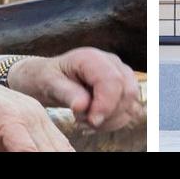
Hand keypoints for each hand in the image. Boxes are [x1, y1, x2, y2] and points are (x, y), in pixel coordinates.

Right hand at [0, 56, 73, 151]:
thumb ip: (15, 148)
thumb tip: (29, 154)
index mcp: (37, 118)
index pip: (61, 148)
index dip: (65, 158)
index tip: (71, 166)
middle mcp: (36, 115)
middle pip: (59, 149)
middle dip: (61, 160)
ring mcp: (23, 115)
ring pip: (46, 149)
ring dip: (50, 160)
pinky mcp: (7, 118)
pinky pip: (25, 146)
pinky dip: (28, 154)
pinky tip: (30, 159)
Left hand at [7, 48, 142, 131]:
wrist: (50, 79)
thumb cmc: (47, 78)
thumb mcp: (49, 84)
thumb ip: (66, 93)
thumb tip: (82, 105)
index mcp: (91, 57)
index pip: (112, 80)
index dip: (106, 104)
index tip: (91, 121)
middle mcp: (111, 62)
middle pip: (127, 92)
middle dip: (108, 114)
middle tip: (81, 120)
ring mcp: (121, 74)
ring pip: (131, 102)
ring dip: (111, 119)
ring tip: (85, 119)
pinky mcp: (124, 88)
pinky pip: (130, 109)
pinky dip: (115, 121)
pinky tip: (94, 120)